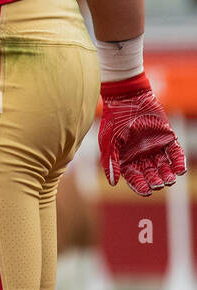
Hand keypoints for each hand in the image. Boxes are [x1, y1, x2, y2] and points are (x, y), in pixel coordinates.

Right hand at [98, 73, 186, 194]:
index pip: (134, 177)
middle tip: (159, 184)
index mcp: (126, 158)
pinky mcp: (167, 138)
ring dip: (168, 174)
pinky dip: (179, 162)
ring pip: (164, 166)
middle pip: (151, 173)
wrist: (127, 99)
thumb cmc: (114, 120)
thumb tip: (112, 183)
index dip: (140, 185)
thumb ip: (111, 163)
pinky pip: (175, 153)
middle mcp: (141, 155)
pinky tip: (180, 170)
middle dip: (155, 181)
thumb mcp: (109, 143)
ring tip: (169, 179)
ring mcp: (155, 147)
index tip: (146, 191)